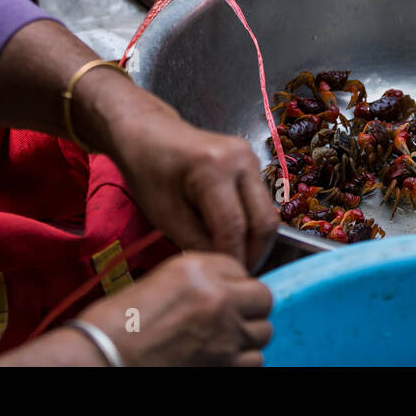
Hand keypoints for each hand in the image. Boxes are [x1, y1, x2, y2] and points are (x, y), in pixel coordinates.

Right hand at [0, 252, 272, 365]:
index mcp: (198, 270)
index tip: (224, 292)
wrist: (105, 357)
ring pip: (263, 332)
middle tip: (232, 315)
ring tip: (223, 339)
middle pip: (263, 298)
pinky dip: (242, 359)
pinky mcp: (225, 365)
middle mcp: (218, 298)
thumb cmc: (119, 322)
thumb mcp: (160, 280)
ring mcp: (225, 334)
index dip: (233, 282)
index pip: (240, 268)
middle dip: (250, 307)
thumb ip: (199, 279)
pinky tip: (221, 357)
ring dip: (247, 335)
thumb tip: (226, 289)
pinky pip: (254, 360)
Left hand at [104, 97, 278, 268]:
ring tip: (233, 258)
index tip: (226, 281)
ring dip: (254, 241)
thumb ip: (197, 244)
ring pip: (267, 213)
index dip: (233, 259)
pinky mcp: (253, 162)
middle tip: (237, 275)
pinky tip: (232, 238)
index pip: (234, 228)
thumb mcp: (165, 215)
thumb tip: (225, 267)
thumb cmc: (149, 173)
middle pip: (264, 221)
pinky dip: (251, 225)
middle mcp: (242, 159)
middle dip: (254, 254)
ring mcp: (251, 158)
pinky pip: (261, 203)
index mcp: (214, 169)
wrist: (149, 134)